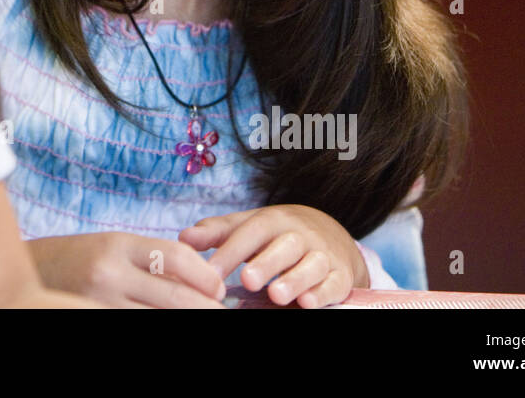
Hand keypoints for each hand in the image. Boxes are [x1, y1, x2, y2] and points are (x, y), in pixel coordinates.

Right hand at [28, 232, 227, 307]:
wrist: (34, 271)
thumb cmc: (83, 257)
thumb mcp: (116, 246)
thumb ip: (153, 261)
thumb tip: (202, 282)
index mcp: (119, 245)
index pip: (176, 257)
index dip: (205, 275)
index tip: (218, 287)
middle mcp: (110, 273)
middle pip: (174, 296)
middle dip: (205, 307)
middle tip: (220, 310)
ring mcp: (100, 301)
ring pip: (159, 318)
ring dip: (185, 318)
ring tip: (198, 315)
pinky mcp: (92, 317)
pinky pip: (137, 326)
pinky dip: (157, 324)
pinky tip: (169, 321)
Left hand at [179, 205, 369, 307]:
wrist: (328, 234)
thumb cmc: (275, 235)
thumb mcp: (247, 227)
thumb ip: (216, 232)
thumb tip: (183, 238)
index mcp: (273, 220)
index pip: (250, 232)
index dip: (231, 252)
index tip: (211, 273)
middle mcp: (300, 234)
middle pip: (285, 246)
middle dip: (267, 263)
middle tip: (247, 280)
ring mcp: (323, 254)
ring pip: (312, 264)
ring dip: (295, 279)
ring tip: (276, 295)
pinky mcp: (341, 275)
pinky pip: (334, 283)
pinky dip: (322, 293)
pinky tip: (307, 302)